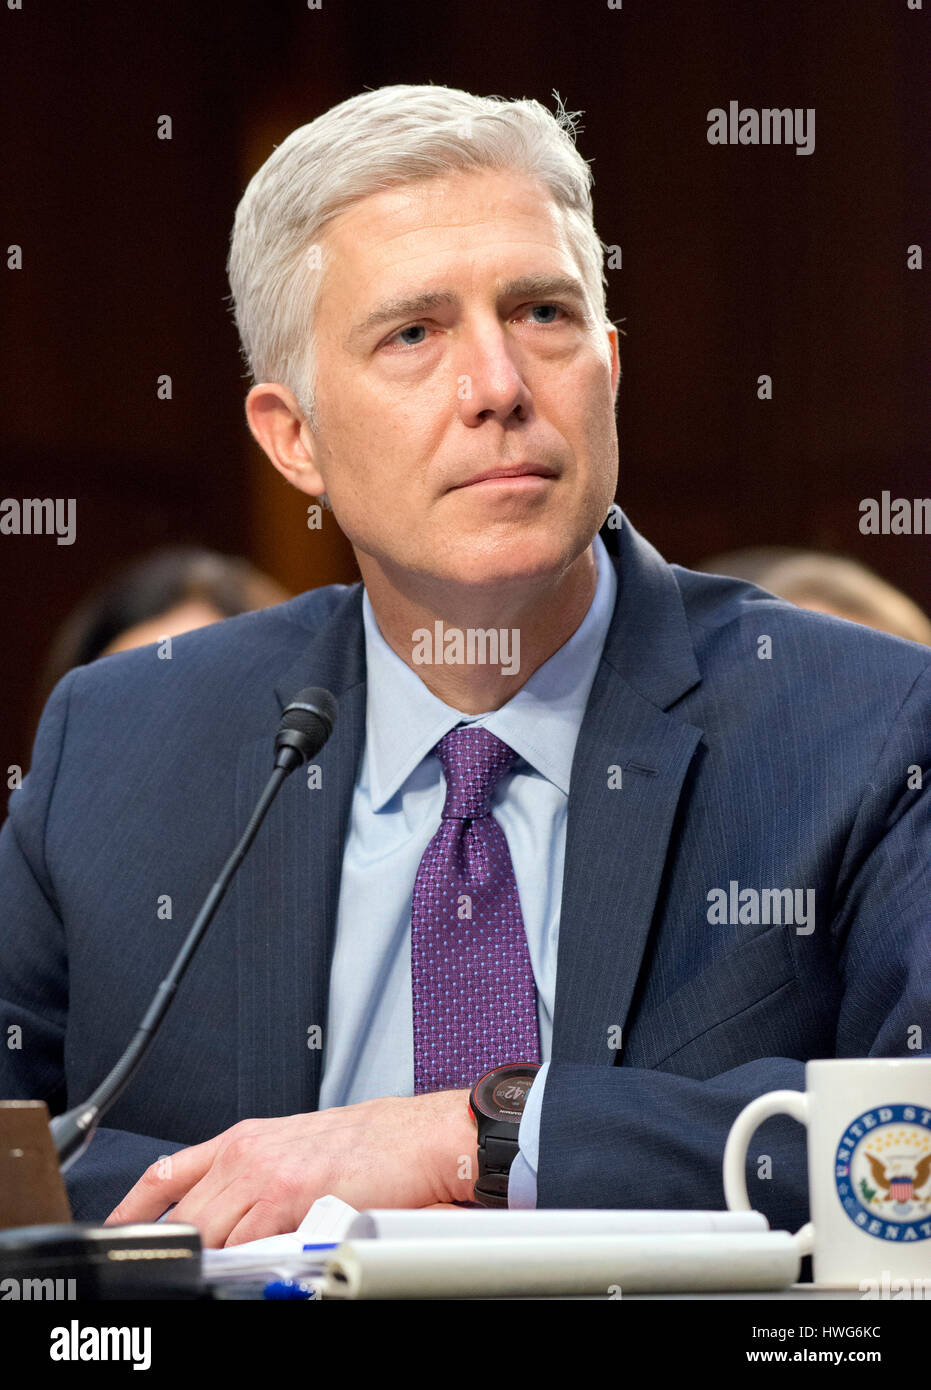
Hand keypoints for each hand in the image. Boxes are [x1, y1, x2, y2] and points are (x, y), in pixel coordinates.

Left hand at [103, 1090, 475, 1246]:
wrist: (414, 1139)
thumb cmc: (369, 1142)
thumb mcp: (294, 1144)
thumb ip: (253, 1172)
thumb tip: (226, 1211)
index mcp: (244, 1138)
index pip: (166, 1172)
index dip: (133, 1207)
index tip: (117, 1231)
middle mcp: (245, 1154)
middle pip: (184, 1212)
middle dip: (180, 1244)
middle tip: (183, 1266)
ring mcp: (263, 1177)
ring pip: (209, 1232)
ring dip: (214, 1256)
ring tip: (230, 1269)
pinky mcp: (287, 1201)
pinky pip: (245, 1244)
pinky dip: (243, 1261)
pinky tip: (254, 1264)